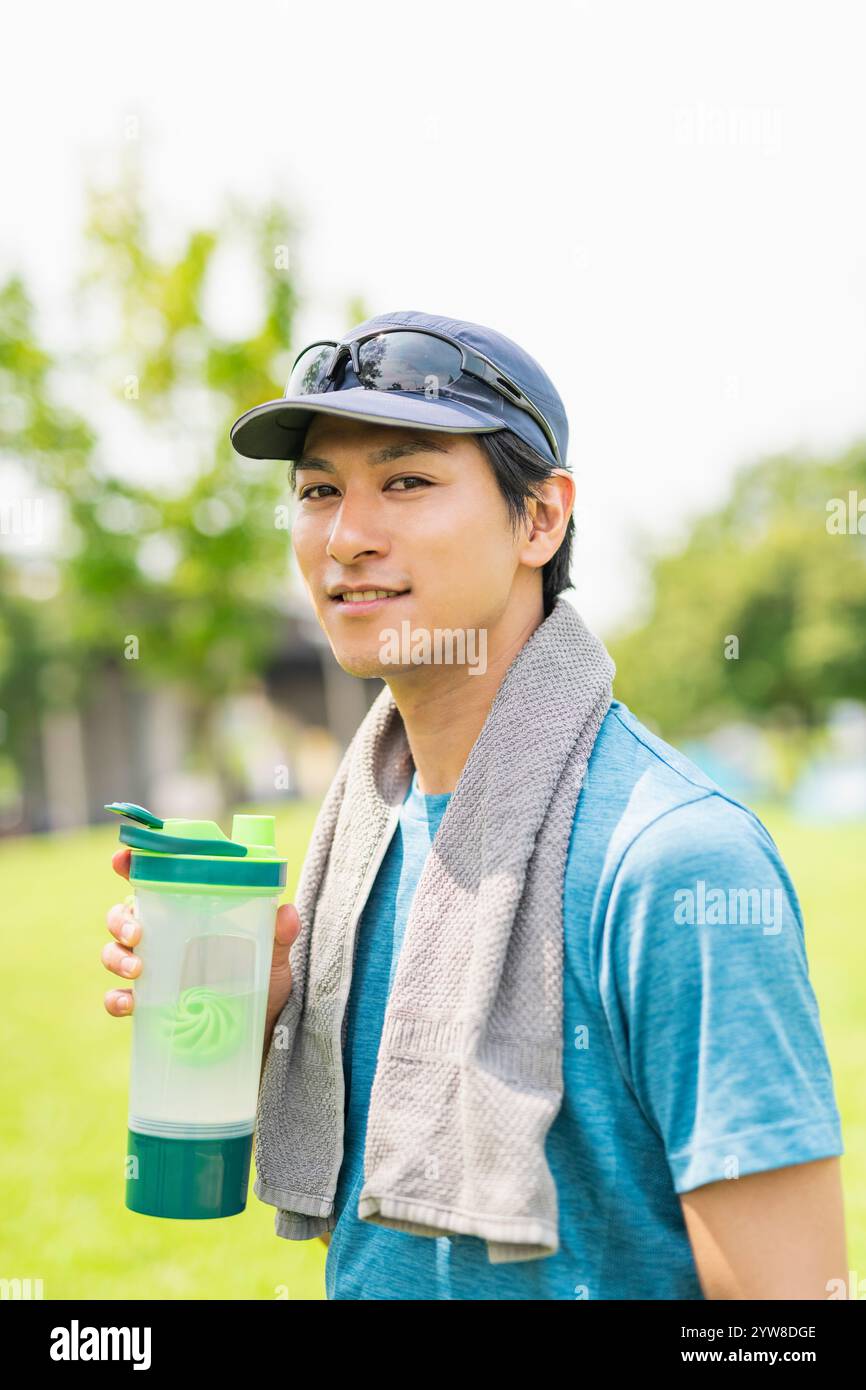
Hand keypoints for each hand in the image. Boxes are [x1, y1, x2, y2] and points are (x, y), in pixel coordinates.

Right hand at [102, 846, 301, 1019]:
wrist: (261, 1032)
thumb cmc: (261, 982)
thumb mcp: (273, 956)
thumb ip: (279, 934)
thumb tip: (287, 913)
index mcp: (186, 912)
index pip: (152, 881)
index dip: (131, 865)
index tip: (120, 859)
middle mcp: (162, 937)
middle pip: (121, 915)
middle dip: (120, 920)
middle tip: (137, 933)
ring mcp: (151, 970)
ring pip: (113, 952)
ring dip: (117, 957)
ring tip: (137, 969)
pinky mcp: (148, 1006)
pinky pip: (117, 999)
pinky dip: (116, 1000)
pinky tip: (129, 1004)